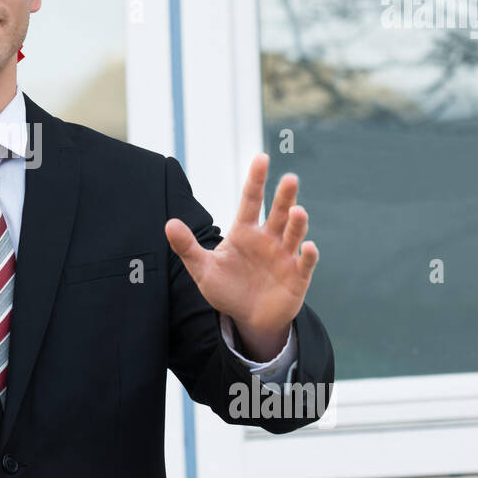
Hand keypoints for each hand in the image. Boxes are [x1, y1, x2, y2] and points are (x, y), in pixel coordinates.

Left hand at [165, 153, 317, 353]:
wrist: (247, 319)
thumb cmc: (226, 289)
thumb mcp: (202, 269)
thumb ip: (187, 246)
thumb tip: (169, 223)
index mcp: (245, 231)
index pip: (251, 200)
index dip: (256, 179)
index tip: (261, 158)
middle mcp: (268, 238)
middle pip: (278, 212)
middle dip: (284, 196)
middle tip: (289, 178)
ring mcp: (284, 255)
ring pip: (294, 233)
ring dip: (297, 222)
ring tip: (296, 211)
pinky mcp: (297, 276)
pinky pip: (305, 262)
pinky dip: (308, 255)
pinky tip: (308, 247)